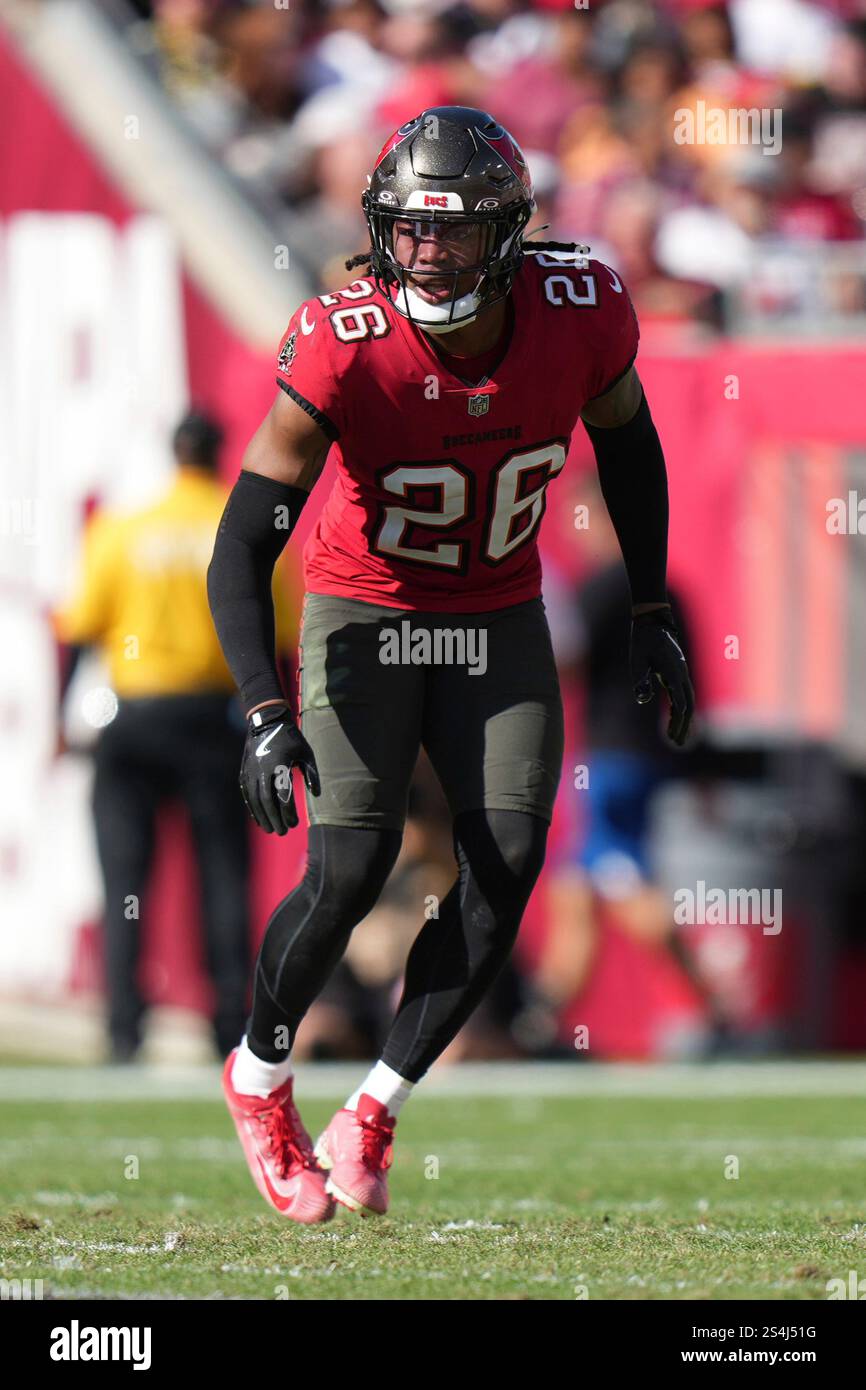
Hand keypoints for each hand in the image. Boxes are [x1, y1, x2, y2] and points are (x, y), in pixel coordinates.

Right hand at [240, 703, 319, 834]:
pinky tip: (259, 819)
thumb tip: (316, 794)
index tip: (296, 824)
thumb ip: (312, 773)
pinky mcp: (244, 772)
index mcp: (279, 764)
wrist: (266, 721)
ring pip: (255, 800)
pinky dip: (253, 808)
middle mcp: (262, 769)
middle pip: (267, 801)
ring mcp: (250, 771)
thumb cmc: (291, 738)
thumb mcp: (306, 752)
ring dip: (263, 817)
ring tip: (271, 830)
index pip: (283, 795)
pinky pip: (247, 795)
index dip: (288, 812)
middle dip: (275, 819)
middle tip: (283, 832)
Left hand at [630, 608, 694, 746]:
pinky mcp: (677, 674)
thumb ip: (640, 679)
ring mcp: (682, 674)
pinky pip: (681, 695)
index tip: (672, 737)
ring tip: (675, 738)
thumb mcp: (637, 660)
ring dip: (683, 720)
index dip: (677, 721)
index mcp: (673, 672)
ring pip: (687, 701)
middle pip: (688, 706)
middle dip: (683, 726)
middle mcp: (682, 675)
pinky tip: (673, 719)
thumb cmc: (642, 641)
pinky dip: (679, 710)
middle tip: (676, 744)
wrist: (653, 622)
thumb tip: (642, 698)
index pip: (680, 702)